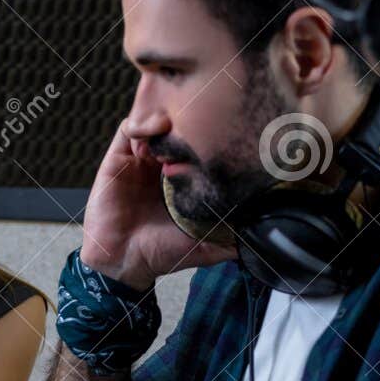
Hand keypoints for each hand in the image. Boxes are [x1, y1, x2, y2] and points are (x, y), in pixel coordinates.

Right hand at [79, 111, 235, 290]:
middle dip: (188, 119)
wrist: (125, 263)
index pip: (196, 145)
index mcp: (180, 179)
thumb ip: (230, 239)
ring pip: (153, 122)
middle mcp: (159, 166)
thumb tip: (262, 241)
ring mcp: (138, 160)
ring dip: (166, 117)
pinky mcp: (117, 159)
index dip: (208, 135)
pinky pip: (128, 130)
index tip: (222, 133)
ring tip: (179, 123)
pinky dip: (141, 123)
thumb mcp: (204, 244)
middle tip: (203, 119)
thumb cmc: (161, 254)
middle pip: (175, 128)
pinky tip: (155, 133)